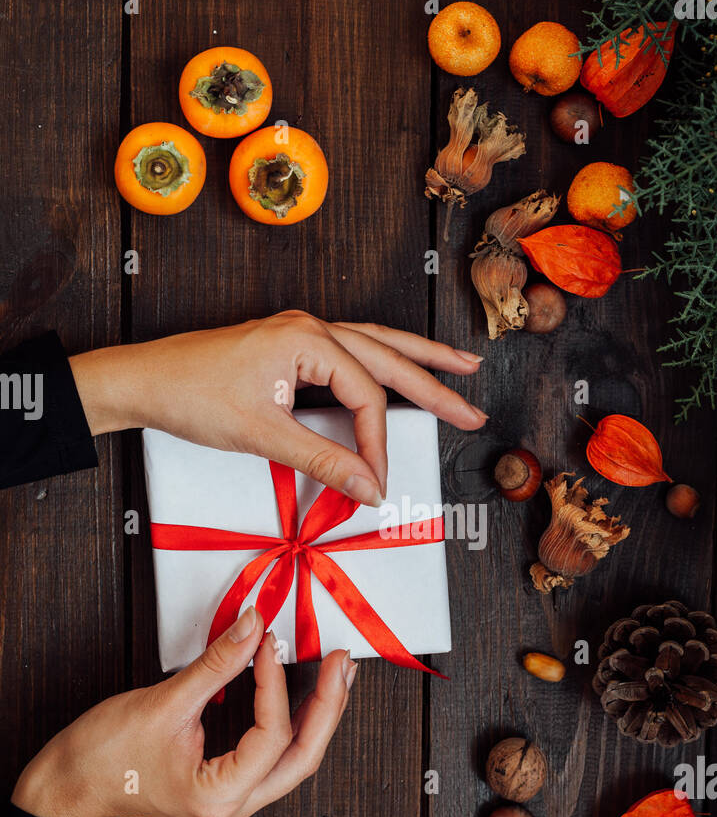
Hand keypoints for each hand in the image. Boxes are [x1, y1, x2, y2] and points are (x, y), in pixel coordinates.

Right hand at [11, 606, 352, 816]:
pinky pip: (276, 753)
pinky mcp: (230, 781)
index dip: (275, 685)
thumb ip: (216, 664)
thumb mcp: (163, 703)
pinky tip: (306, 693)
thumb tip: (254, 626)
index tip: (270, 643)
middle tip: (342, 663)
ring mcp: (235, 797)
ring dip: (318, 715)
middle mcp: (235, 806)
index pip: (270, 737)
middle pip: (303, 757)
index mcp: (219, 797)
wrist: (69, 783)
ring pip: (295, 758)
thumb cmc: (103, 755)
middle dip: (327, 708)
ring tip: (337, 674)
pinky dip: (293, 720)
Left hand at [69, 310, 486, 507]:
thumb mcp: (261, 435)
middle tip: (474, 411)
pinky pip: (352, 351)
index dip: (377, 443)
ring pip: (376, 344)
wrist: (142, 381)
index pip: (365, 395)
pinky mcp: (290, 346)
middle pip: (389, 357)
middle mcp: (310, 327)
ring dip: (418, 360)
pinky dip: (383, 362)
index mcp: (307, 338)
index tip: (377, 482)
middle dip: (435, 385)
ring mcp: (301, 333)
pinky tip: (401, 368)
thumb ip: (321, 460)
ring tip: (461, 367)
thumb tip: (369, 488)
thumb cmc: (190, 396)